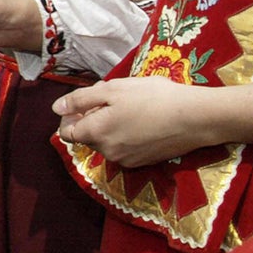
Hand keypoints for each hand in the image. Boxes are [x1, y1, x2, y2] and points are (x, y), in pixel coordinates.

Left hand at [55, 78, 252, 166]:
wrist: (195, 118)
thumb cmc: (152, 98)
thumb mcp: (112, 90)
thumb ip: (80, 100)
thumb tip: (57, 108)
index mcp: (96, 134)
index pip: (66, 132)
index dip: (70, 115)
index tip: (83, 101)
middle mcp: (108, 153)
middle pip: (87, 135)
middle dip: (91, 116)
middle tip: (109, 95)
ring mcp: (127, 161)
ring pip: (105, 140)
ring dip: (108, 123)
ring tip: (128, 103)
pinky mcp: (144, 162)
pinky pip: (123, 147)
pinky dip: (124, 133)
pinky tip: (140, 117)